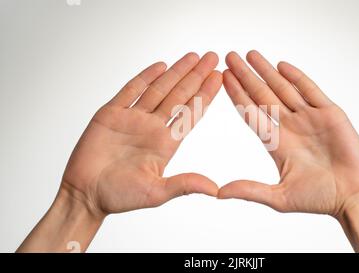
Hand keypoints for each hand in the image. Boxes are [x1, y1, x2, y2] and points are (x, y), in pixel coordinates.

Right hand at [17, 52, 221, 251]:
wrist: (85, 195)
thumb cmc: (120, 197)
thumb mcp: (157, 192)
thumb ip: (185, 185)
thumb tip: (216, 190)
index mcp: (166, 143)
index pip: (190, 113)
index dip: (205, 95)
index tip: (219, 77)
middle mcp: (152, 127)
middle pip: (179, 95)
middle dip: (196, 76)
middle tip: (211, 57)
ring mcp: (132, 118)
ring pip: (158, 89)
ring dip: (175, 72)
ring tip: (192, 57)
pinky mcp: (111, 114)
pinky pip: (130, 91)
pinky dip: (145, 77)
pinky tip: (160, 66)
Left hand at [219, 50, 358, 214]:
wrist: (354, 198)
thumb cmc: (319, 199)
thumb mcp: (279, 197)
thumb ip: (249, 190)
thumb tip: (218, 193)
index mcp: (277, 143)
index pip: (251, 113)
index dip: (237, 96)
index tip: (223, 79)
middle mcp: (290, 127)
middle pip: (263, 96)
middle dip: (246, 77)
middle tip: (230, 57)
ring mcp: (309, 118)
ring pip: (283, 89)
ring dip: (267, 72)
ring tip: (251, 55)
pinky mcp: (330, 114)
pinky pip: (311, 91)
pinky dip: (297, 78)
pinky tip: (281, 66)